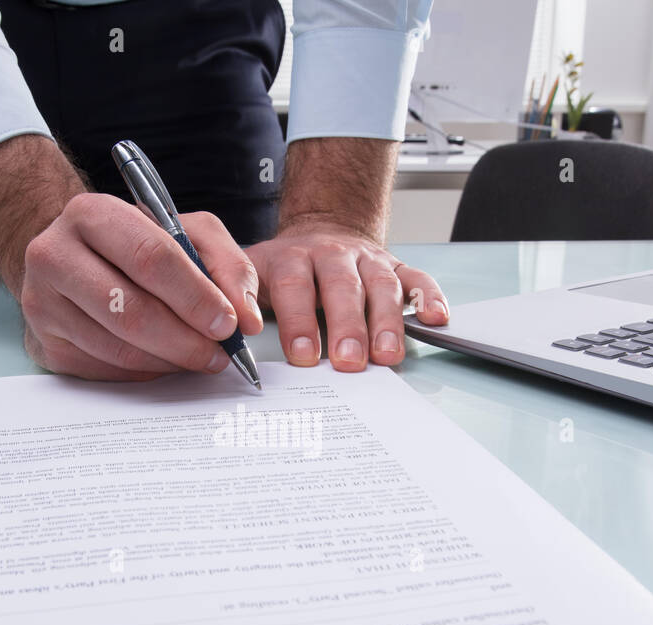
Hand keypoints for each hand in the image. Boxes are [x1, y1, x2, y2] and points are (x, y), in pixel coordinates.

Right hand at [19, 194, 263, 380]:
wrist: (71, 261)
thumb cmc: (136, 246)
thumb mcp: (188, 234)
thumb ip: (227, 266)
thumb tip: (246, 317)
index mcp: (91, 214)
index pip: (149, 258)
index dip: (195, 296)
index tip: (228, 323)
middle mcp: (54, 255)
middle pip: (130, 309)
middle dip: (186, 339)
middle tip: (220, 353)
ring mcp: (42, 303)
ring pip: (118, 348)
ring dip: (170, 361)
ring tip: (199, 357)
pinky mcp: (45, 345)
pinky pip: (105, 371)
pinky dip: (145, 372)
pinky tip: (164, 360)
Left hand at [246, 222, 448, 370]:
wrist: (321, 233)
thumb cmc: (284, 270)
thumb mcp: (249, 273)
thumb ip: (234, 296)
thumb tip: (216, 330)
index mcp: (292, 257)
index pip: (294, 285)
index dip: (299, 320)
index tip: (303, 355)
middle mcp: (332, 255)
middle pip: (342, 288)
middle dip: (346, 326)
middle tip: (348, 362)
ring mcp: (367, 260)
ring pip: (381, 285)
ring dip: (387, 321)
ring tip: (388, 355)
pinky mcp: (395, 267)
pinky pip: (416, 279)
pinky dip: (430, 297)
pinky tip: (437, 319)